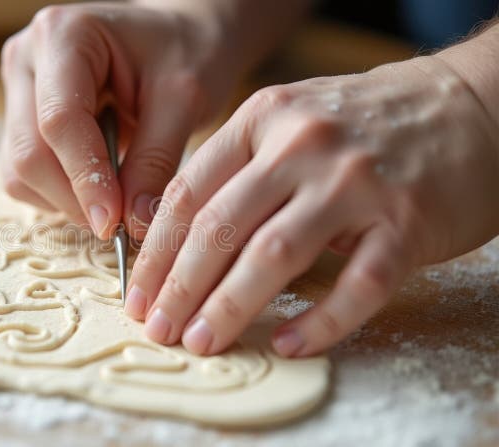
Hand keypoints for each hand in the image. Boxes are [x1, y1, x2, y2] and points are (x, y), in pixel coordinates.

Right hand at [0, 2, 238, 238]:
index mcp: (63, 35)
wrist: (176, 41)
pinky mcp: (19, 121)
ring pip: (20, 173)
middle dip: (75, 198)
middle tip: (123, 222)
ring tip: (117, 196)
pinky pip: (24, 178)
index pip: (59, 120)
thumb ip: (156, 160)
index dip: (85, 178)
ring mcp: (16, 91)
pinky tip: (100, 183)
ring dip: (67, 202)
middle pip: (29, 153)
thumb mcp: (185, 100)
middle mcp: (26, 60)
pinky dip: (60, 196)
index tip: (114, 222)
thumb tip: (133, 223)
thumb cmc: (185, 53)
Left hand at [126, 55, 498, 356]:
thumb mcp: (289, 122)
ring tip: (202, 342)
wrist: (470, 106)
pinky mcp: (407, 222)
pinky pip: (356, 285)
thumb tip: (177, 241)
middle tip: (158, 329)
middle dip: (180, 287)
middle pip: (220, 227)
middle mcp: (303, 145)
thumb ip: (237, 169)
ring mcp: (356, 183)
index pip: (189, 192)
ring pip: (274, 255)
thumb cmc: (364, 125)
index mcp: (264, 118)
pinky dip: (318, 322)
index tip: (138, 294)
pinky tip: (286, 343)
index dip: (155, 251)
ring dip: (229, 306)